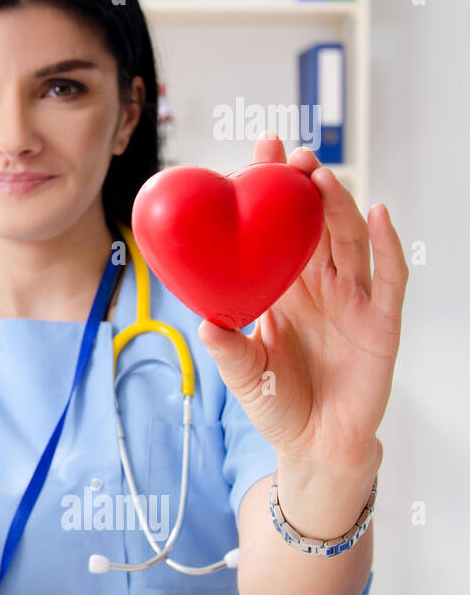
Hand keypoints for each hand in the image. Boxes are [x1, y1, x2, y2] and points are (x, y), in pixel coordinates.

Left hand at [196, 132, 406, 536]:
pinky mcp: (380, 322)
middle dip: (306, 185)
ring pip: (350, 240)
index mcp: (282, 287)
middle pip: (316, 222)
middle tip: (294, 154)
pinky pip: (389, 278)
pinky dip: (388, 245)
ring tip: (321, 177)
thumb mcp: (244, 374)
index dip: (272, 187)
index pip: (278, 226)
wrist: (315, 445)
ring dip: (339, 206)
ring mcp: (352, 300)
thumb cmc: (278, 403)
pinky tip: (379, 215)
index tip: (260, 148)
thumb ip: (228, 349)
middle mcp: (319, 285)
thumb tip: (205, 323)